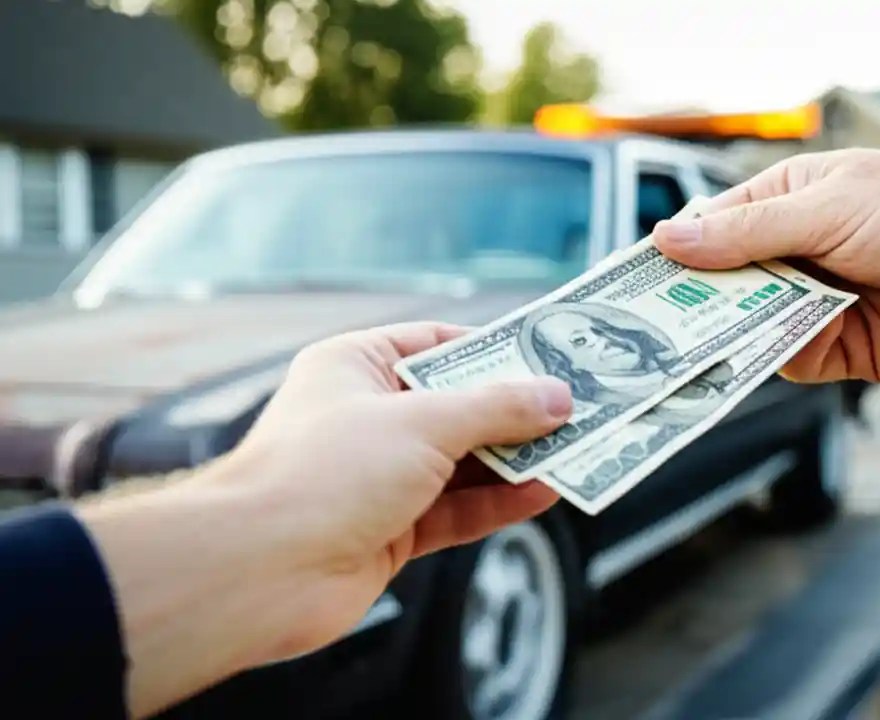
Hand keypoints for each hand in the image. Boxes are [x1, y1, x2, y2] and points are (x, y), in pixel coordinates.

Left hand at [79, 322, 572, 715]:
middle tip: (576, 409)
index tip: (548, 357)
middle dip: (515, 413)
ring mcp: (378, 478)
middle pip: (457, 407)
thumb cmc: (319, 475)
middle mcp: (365, 419)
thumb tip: (554, 396)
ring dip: (516, 460)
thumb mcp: (423, 423)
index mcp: (353, 368)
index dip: (493, 351)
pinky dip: (499, 502)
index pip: (436, 345)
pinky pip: (457, 509)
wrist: (260, 571)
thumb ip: (495, 409)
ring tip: (575, 451)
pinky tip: (542, 493)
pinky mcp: (389, 530)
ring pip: (463, 462)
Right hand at [654, 150, 879, 381]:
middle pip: (721, 286)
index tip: (633, 284)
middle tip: (651, 328)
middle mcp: (793, 254)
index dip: (673, 256)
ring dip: (735, 332)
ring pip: (748, 328)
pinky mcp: (837, 349)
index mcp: (784, 202)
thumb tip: (670, 239)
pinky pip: (787, 360)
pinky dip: (778, 357)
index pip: (709, 230)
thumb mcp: (828, 209)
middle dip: (694, 304)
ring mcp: (813, 303)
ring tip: (707, 342)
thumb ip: (748, 233)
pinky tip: (778, 350)